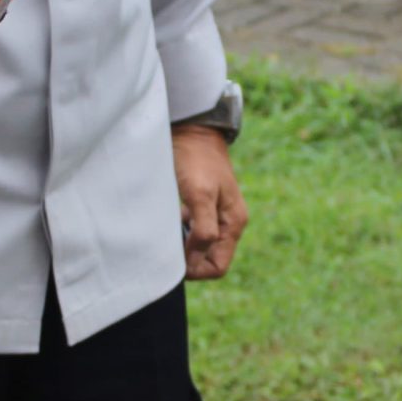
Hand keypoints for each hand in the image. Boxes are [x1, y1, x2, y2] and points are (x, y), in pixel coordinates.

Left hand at [172, 124, 247, 280]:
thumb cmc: (196, 160)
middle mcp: (228, 222)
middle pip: (209, 259)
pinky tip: (169, 221)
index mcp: (234, 222)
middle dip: (189, 260)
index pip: (219, 266)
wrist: (192, 131)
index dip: (196, 270)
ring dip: (183, 247)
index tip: (175, 260)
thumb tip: (196, 257)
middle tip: (167, 247)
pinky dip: (180, 233)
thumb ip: (202, 228)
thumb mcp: (200, 194)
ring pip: (200, 247)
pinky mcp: (203, 206)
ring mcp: (216, 215)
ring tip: (167, 233)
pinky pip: (193, 231)